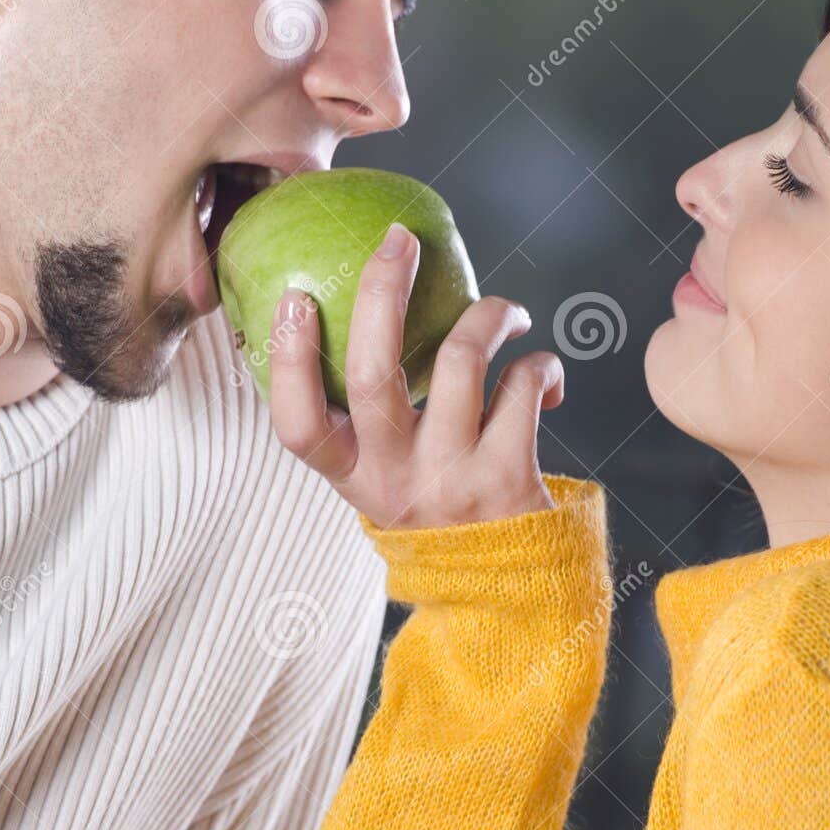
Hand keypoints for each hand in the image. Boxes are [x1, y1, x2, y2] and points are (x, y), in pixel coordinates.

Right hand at [267, 221, 563, 529]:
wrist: (508, 588)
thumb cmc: (438, 505)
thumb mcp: (384, 476)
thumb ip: (363, 420)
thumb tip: (349, 305)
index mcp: (353, 476)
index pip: (299, 426)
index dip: (290, 360)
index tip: (294, 298)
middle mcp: (395, 481)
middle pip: (372, 374)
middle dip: (381, 292)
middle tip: (398, 241)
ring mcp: (453, 480)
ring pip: (462, 360)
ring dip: (490, 313)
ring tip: (503, 312)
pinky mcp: (510, 477)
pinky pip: (524, 386)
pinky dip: (539, 363)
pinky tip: (540, 372)